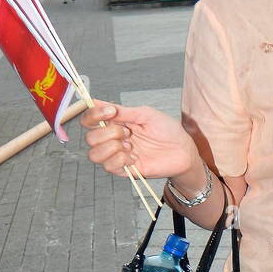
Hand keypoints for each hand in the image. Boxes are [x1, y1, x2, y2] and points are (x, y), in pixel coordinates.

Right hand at [80, 99, 198, 179]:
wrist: (182, 151)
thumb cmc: (167, 131)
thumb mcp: (145, 114)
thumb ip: (121, 111)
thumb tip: (96, 101)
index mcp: (115, 123)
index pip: (89, 119)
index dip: (93, 115)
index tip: (111, 112)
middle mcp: (113, 139)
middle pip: (90, 138)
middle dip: (109, 133)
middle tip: (128, 133)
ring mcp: (117, 155)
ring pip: (94, 154)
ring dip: (112, 148)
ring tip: (130, 146)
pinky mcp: (124, 169)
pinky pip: (109, 166)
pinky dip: (121, 160)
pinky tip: (134, 157)